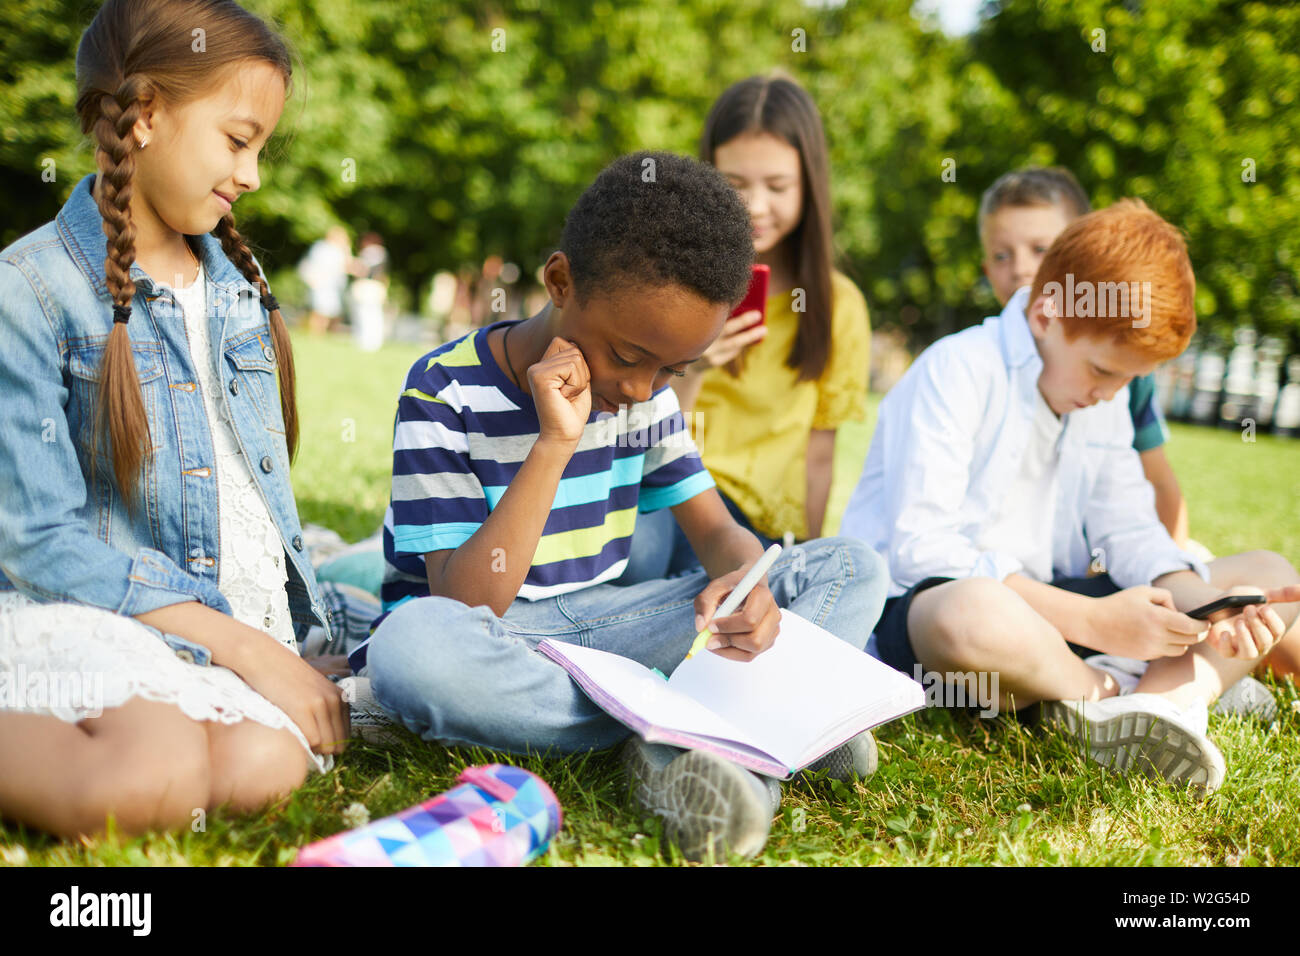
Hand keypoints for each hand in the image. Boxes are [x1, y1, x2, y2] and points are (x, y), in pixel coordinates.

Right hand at [231, 637, 350, 754]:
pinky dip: (303, 744)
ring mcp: (321, 703)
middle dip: (323, 751)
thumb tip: (327, 746)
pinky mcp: (304, 708)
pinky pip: (313, 740)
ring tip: (297, 738)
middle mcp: (336, 700)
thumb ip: (323, 712)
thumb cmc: (284, 678)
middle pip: (339, 744)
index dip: (330, 746)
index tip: (314, 744)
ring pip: (328, 746)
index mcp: (341, 697)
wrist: (264, 658)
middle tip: (304, 744)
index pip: (345, 736)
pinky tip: (293, 735)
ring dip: (313, 749)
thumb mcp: (313, 692)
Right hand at [528, 336, 591, 444]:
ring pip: (575, 357)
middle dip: (581, 373)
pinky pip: (572, 367)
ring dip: (580, 380)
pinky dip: (576, 384)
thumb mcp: (579, 380)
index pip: (568, 343)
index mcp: (543, 365)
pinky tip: (565, 397)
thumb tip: (574, 341)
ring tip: (567, 396)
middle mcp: (536, 365)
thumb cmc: (573, 411)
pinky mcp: (539, 376)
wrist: (564, 435)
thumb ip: (575, 361)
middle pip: (573, 349)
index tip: (572, 387)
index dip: (579, 365)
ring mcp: (536, 370)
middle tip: (570, 394)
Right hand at [689, 311, 766, 370]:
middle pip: (726, 329)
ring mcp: (706, 352)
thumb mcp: (700, 324)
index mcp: (695, 325)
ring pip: (732, 344)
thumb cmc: (696, 333)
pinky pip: (731, 352)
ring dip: (749, 336)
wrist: (682, 359)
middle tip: (758, 315)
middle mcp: (699, 338)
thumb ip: (714, 317)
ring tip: (763, 330)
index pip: (714, 315)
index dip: (728, 307)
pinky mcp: (713, 362)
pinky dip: (740, 345)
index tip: (743, 301)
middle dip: (743, 321)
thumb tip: (741, 308)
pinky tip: (747, 340)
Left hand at [693, 571, 780, 661]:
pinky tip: (721, 643)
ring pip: (752, 651)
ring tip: (713, 641)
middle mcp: (773, 614)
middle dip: (728, 641)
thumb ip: (705, 603)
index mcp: (763, 595)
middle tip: (709, 639)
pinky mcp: (768, 641)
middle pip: (755, 640)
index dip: (728, 626)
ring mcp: (773, 629)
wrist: (747, 588)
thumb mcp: (715, 587)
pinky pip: (749, 655)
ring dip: (728, 649)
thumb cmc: (732, 587)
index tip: (710, 626)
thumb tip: (701, 627)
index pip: (750, 619)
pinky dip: (731, 653)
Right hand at [1087, 586, 1205, 659]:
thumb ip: (1165, 597)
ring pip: (1180, 650)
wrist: (1092, 623)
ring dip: (1183, 642)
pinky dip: (1168, 646)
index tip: (1205, 622)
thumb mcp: (1142, 591)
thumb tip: (1178, 611)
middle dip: (1196, 633)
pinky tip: (1159, 637)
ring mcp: (1150, 649)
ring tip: (1176, 632)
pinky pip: (1165, 653)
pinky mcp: (1144, 656)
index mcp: (1158, 618)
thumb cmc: (1117, 604)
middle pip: (1190, 640)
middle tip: (1195, 627)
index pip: (1193, 627)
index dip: (1203, 625)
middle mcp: (1157, 636)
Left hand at [1203, 584, 1299, 658]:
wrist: (1212, 606)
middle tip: (1248, 608)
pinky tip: (1224, 632)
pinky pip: (1227, 653)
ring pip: (1251, 653)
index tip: (1263, 607)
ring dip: (1245, 637)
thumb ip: (1281, 594)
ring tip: (1238, 621)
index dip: (1271, 620)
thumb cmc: (1239, 603)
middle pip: (1265, 641)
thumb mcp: (1259, 595)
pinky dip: (1226, 644)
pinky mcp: (1225, 650)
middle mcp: (1258, 644)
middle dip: (1257, 624)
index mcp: (1270, 631)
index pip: (1277, 631)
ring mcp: (1241, 649)